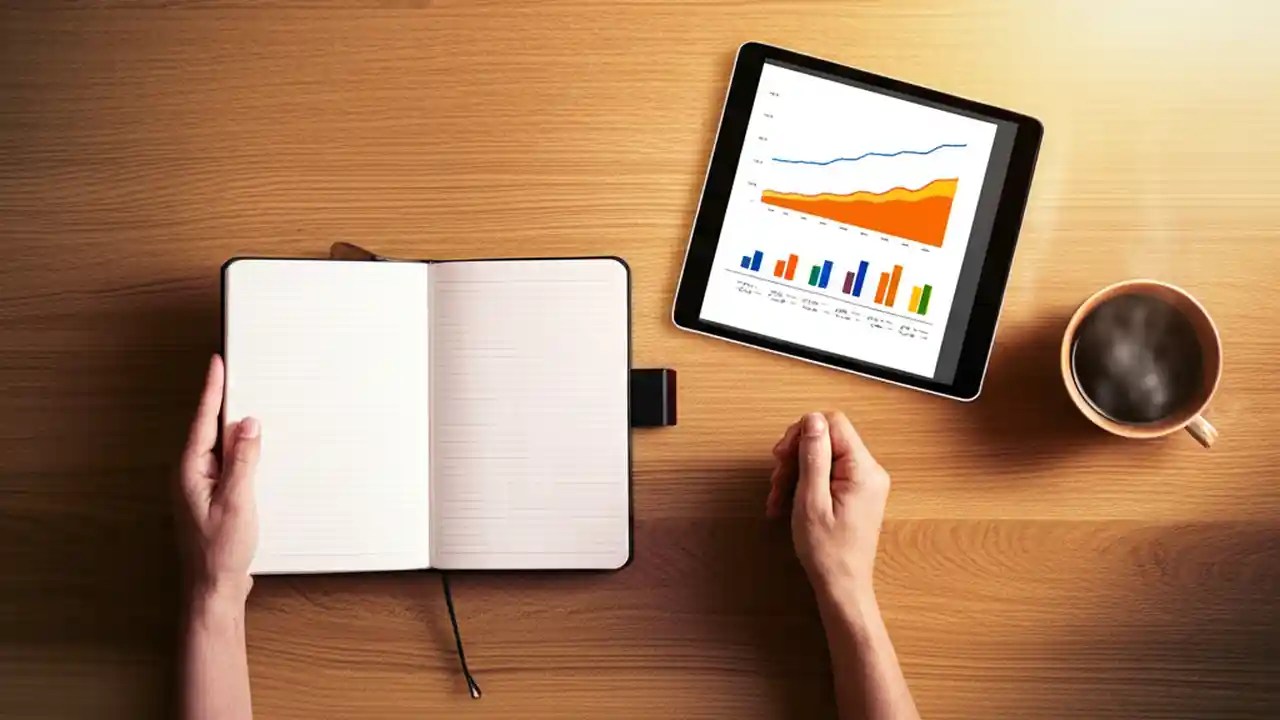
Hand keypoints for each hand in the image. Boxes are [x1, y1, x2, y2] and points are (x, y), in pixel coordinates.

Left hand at [178, 354, 260, 605]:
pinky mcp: (210, 499)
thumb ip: (244, 460)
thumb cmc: (220, 551)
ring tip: (247, 406)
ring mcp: (198, 488)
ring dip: (233, 429)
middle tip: (235, 375)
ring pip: (217, 447)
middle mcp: (189, 475)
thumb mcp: (238, 501)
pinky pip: (225, 464)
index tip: (217, 363)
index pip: (203, 420)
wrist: (212, 590)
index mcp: (189, 471)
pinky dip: (238, 452)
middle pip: (208, 429)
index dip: (212, 390)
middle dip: (222, 402)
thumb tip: (248, 425)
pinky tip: (251, 450)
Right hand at [766, 412, 889, 596]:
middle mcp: (869, 471)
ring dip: (794, 473)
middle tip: (776, 479)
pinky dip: (803, 485)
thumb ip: (813, 456)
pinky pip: (826, 475)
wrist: (842, 586)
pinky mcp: (855, 493)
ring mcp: (863, 483)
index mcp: (863, 470)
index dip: (802, 432)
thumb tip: (812, 419)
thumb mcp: (811, 501)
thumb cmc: (827, 552)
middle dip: (795, 455)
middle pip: (826, 439)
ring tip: (777, 498)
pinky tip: (785, 504)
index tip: (782, 454)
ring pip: (822, 457)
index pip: (833, 423)